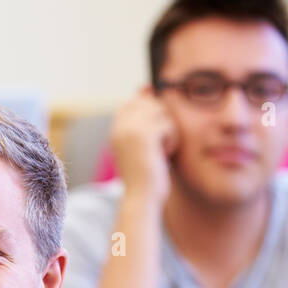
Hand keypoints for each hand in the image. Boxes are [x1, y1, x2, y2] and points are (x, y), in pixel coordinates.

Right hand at [110, 87, 178, 203]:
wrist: (142, 198)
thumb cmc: (146, 176)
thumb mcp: (141, 144)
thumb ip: (143, 119)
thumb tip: (148, 88)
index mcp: (116, 128)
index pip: (135, 101)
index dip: (150, 111)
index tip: (155, 134)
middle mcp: (120, 125)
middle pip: (151, 103)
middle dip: (162, 121)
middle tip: (159, 145)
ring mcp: (130, 129)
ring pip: (162, 112)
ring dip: (168, 132)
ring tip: (161, 151)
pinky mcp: (144, 135)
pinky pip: (168, 125)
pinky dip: (172, 141)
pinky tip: (164, 156)